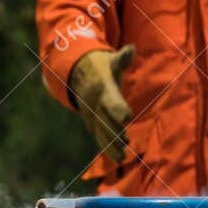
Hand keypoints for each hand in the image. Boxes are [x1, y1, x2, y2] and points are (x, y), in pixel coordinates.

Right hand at [68, 45, 135, 161]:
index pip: (110, 99)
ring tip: (122, 156)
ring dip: (111, 144)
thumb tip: (130, 49)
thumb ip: (122, 59)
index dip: (117, 108)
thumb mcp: (110, 61)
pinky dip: (107, 147)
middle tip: (125, 142)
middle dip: (114, 131)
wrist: (76, 74)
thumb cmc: (101, 67)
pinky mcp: (91, 121)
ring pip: (101, 131)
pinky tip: (118, 158)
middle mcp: (94, 103)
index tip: (126, 117)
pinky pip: (99, 136)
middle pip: (105, 119)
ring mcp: (91, 113)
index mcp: (102, 87)